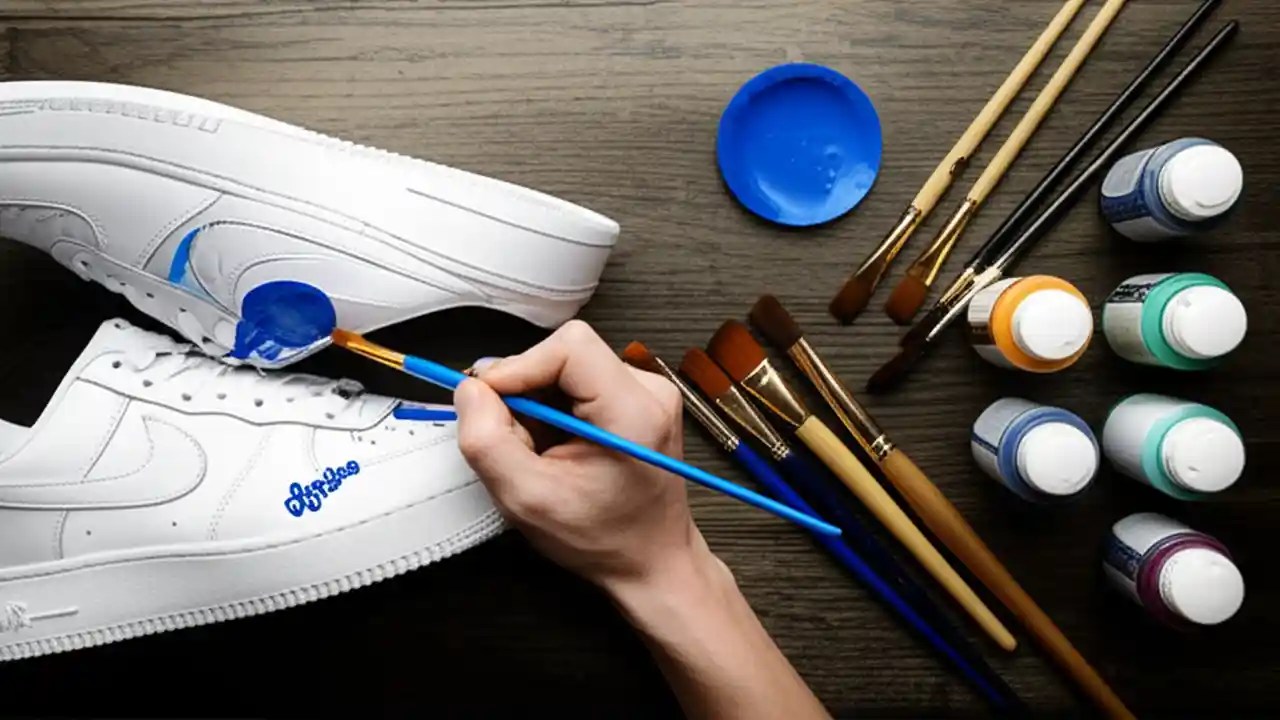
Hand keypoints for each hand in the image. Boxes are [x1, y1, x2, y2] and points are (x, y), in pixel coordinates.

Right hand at [453, 320, 710, 593]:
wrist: (651, 560)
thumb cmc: (599, 538)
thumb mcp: (527, 500)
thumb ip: (489, 441)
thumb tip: (470, 388)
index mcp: (634, 412)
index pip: (570, 347)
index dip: (519, 366)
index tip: (487, 400)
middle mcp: (649, 389)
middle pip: (566, 352)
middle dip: (524, 387)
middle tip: (511, 436)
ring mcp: (648, 390)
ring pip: (568, 365)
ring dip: (537, 399)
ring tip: (537, 448)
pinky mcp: (638, 397)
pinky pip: (580, 380)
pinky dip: (554, 406)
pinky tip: (555, 444)